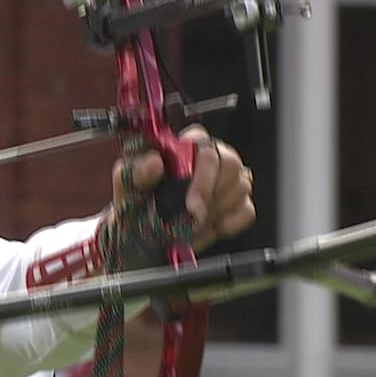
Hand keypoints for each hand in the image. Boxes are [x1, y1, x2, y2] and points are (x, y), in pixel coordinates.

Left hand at [111, 124, 254, 251]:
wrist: (143, 233)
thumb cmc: (135, 200)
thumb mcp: (127, 185)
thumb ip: (136, 171)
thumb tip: (153, 162)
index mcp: (182, 146)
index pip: (204, 143)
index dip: (201, 172)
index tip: (191, 201)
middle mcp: (208, 157)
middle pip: (230, 162)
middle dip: (211, 193)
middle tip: (193, 215)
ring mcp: (226, 180)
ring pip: (241, 186)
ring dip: (216, 209)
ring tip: (193, 221)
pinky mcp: (237, 203)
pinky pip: (247, 210)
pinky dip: (230, 223)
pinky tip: (211, 225)